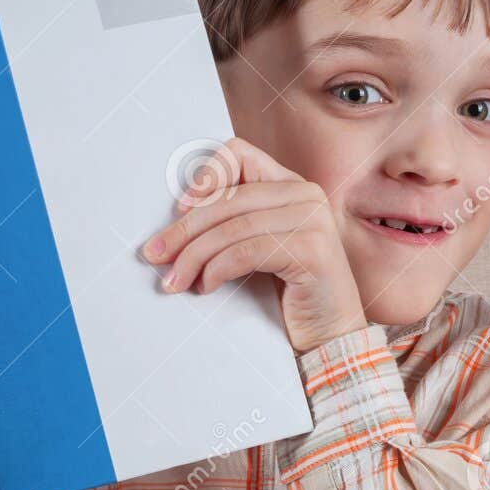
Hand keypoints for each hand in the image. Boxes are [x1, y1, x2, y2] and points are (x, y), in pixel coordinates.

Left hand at [142, 138, 367, 353]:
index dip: (204, 177)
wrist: (332, 334)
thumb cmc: (293, 293)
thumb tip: (177, 218)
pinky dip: (217, 270)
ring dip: (194, 256)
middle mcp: (307, 196)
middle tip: (156, 255)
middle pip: (228, 199)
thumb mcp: (261, 246)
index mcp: (294, 187)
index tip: (180, 209)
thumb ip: (236, 221)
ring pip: (232, 227)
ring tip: (176, 280)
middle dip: (183, 230)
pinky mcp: (312, 250)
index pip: (239, 154)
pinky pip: (246, 251)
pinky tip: (207, 286)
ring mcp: (314, 221)